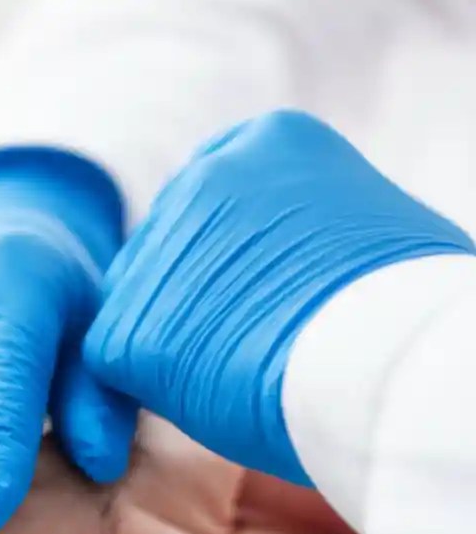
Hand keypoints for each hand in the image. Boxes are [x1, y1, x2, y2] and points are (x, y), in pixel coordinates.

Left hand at [82, 110, 472, 484]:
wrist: (399, 367)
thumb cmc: (416, 308)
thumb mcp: (374, 224)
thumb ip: (312, 218)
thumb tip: (309, 247)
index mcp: (270, 141)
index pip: (211, 187)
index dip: (224, 245)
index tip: (256, 282)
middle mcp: (200, 180)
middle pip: (166, 243)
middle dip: (191, 291)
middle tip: (246, 336)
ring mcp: (157, 251)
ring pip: (138, 302)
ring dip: (177, 340)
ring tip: (248, 368)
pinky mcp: (126, 330)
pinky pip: (117, 361)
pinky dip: (155, 387)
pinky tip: (215, 392)